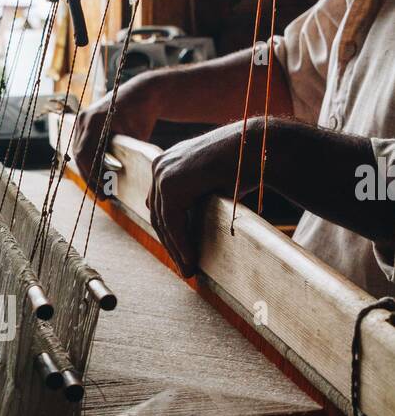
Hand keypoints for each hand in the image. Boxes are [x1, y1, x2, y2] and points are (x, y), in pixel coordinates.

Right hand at [72, 73, 160, 192]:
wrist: (142, 92)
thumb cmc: (143, 114)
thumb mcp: (137, 138)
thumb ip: (125, 157)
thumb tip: (119, 183)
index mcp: (95, 120)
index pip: (86, 154)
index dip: (93, 175)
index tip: (104, 191)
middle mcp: (84, 119)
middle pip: (79, 155)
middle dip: (90, 177)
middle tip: (102, 195)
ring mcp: (82, 119)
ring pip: (78, 152)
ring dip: (88, 171)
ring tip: (101, 189)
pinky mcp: (84, 122)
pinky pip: (82, 146)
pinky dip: (89, 161)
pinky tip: (98, 175)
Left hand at [147, 122, 249, 276]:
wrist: (255, 146)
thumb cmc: (243, 163)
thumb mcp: (212, 184)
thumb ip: (197, 199)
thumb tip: (192, 229)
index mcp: (169, 164)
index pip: (162, 206)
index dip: (171, 234)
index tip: (182, 255)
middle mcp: (161, 166)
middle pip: (159, 215)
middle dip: (172, 245)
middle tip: (185, 268)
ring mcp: (162, 173)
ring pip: (164, 221)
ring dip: (176, 249)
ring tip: (189, 269)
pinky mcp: (170, 184)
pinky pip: (172, 221)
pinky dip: (182, 242)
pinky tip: (191, 259)